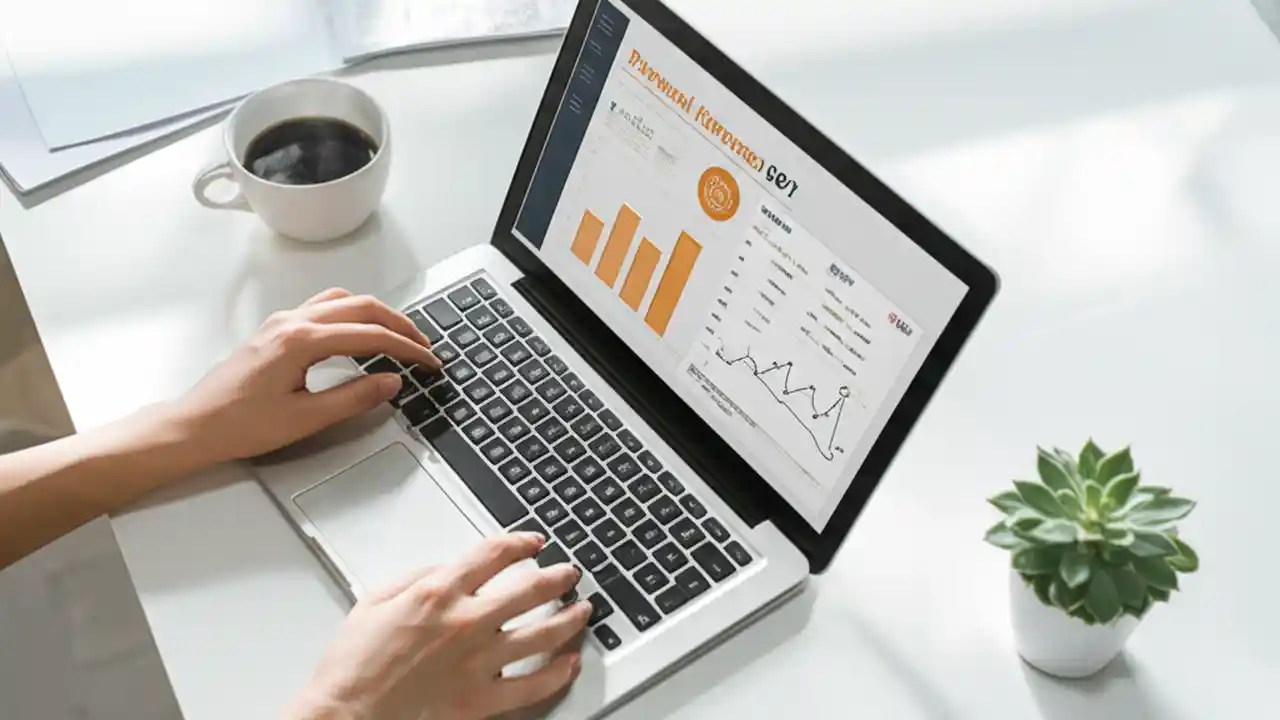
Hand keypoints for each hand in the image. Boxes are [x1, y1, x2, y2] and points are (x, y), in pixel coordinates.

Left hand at [169, 287, 439, 464]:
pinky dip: (351, 315)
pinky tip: (359, 335)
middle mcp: (292, 322)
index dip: (407, 348)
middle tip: (424, 346)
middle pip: (361, 307)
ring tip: (398, 337)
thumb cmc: (240, 424)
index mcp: (301, 341)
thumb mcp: (306, 418)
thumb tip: (391, 382)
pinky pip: (323, 308)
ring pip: (341, 301)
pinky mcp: (276, 330)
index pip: (370, 335)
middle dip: (399, 324)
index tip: (428, 361)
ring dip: (375, 314)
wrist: (195, 426)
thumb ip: (354, 397)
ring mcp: (282, 322)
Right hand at [288, 533, 590, 719]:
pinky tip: (570, 664)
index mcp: (438, 593)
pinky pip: (533, 685)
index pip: (494, 554)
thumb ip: (416, 578)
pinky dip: (558, 673)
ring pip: (543, 633)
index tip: (534, 542)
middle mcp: (466, 622)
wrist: (344, 716)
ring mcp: (478, 662)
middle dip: (559, 576)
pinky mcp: (481, 699)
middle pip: (531, 589)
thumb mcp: (374, 602)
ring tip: (582, 610)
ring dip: (570, 618)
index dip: (521, 542)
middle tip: (570, 573)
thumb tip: (446, 569)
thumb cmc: (351, 666)